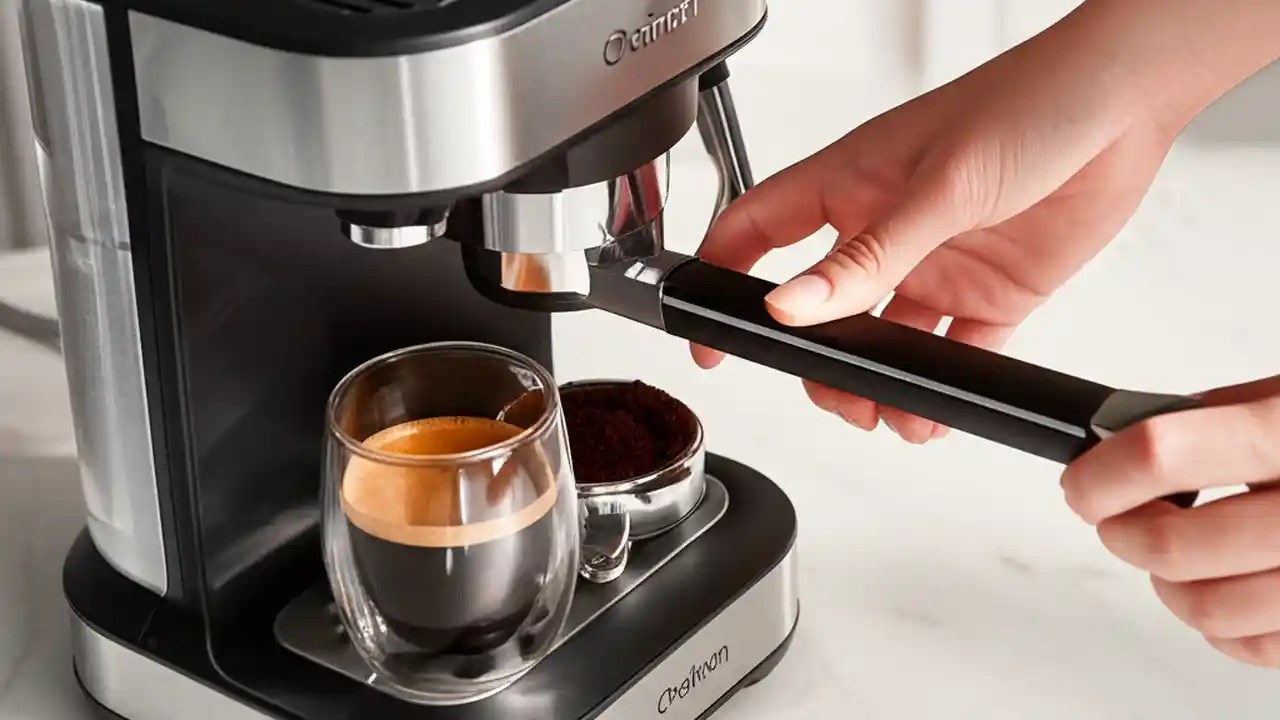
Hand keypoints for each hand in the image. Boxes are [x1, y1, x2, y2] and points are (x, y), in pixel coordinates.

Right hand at [693, 6, 1180, 441]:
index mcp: (850, 184)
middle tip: (829, 391)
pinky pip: (957, 353)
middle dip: (815, 357)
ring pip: (885, 341)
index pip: (756, 232)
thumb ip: (865, 258)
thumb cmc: (1028, 102)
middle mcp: (886, 227)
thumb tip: (791, 307)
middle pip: (820, 307)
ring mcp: (937, 262)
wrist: (1129, 103)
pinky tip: (939, 407)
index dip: (720, 279)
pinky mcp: (992, 290)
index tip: (708, 332)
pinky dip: (944, 388)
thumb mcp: (938, 185)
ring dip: (879, 382)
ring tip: (888, 412)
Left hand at [1062, 376, 1279, 667]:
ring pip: (1212, 610)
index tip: (1083, 483)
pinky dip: (1224, 627)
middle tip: (1115, 518)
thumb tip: (1127, 440)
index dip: (1101, 475)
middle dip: (1125, 535)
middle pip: (1179, 546)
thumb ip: (1221, 417)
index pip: (1161, 454)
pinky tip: (1228, 588)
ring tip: (1168, 556)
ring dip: (1168, 587)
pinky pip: (1261, 647)